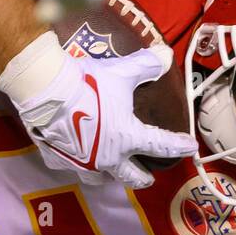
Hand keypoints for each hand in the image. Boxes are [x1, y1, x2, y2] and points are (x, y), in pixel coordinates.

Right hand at [14, 44, 196, 189]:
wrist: (46, 89)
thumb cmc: (87, 83)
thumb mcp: (121, 72)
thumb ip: (145, 66)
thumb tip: (166, 55)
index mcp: (127, 138)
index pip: (161, 145)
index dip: (178, 146)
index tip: (190, 148)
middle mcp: (108, 158)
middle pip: (132, 178)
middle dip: (143, 179)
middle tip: (149, 178)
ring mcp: (84, 162)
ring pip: (102, 179)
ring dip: (110, 176)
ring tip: (112, 171)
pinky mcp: (61, 160)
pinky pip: (73, 167)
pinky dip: (78, 163)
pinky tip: (77, 157)